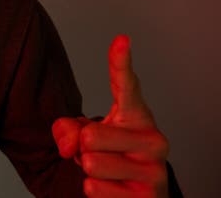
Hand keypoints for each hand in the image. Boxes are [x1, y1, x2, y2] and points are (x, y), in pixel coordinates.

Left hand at [52, 35, 169, 196]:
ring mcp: (154, 169)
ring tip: (106, 170)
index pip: (126, 85)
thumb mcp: (83, 135)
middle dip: (83, 147)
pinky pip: (95, 188)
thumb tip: (71, 144)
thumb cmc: (110, 155)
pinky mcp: (147, 197)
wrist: (138, 194)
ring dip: (87, 170)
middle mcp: (154, 139)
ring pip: (91, 163)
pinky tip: (112, 189)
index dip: (121, 63)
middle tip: (99, 153)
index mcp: (137, 116)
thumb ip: (67, 129)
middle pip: (90, 135)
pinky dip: (94, 190)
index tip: (121, 39)